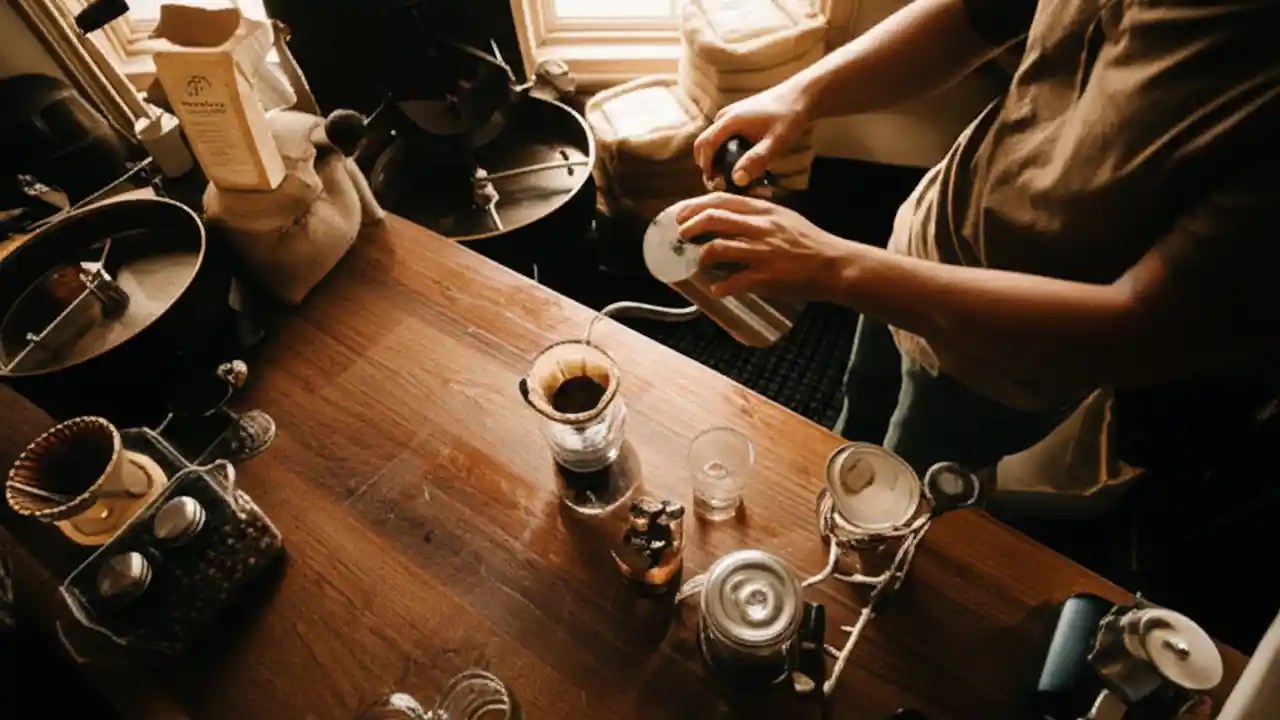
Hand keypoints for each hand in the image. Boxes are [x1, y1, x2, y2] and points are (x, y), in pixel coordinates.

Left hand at [672, 192, 855, 301]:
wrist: (835, 265)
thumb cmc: (810, 243)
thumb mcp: (784, 218)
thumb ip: (757, 215)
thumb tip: (727, 216)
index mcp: (764, 211)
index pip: (721, 200)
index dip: (694, 206)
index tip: (681, 214)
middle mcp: (761, 227)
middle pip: (713, 219)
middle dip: (689, 227)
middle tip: (681, 236)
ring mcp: (763, 252)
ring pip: (718, 247)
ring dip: (700, 255)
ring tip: (695, 261)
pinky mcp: (767, 277)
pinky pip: (734, 281)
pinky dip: (720, 286)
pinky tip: (716, 288)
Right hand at [692, 80, 814, 187]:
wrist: (802, 95)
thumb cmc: (791, 117)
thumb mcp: (776, 142)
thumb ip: (756, 160)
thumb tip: (737, 180)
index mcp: (730, 120)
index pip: (704, 145)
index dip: (706, 168)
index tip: (716, 184)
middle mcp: (725, 117)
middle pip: (706, 146)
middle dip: (712, 168)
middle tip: (727, 186)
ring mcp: (730, 117)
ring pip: (716, 144)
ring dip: (722, 163)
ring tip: (741, 181)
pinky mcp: (738, 120)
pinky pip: (726, 140)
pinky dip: (731, 155)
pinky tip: (748, 167)